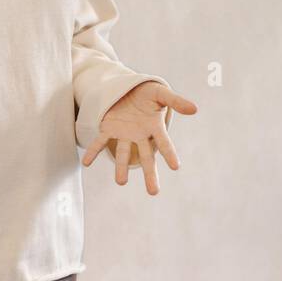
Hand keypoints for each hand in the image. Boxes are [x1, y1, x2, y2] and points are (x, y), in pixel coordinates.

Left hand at [82, 81, 197, 194]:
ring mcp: (124, 133)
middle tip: (154, 192)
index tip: (176, 166)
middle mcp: (140, 135)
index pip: (163, 143)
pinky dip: (93, 151)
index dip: (169, 153)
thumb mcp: (162, 93)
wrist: (129, 88)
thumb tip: (195, 109)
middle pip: (146, 157)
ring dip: (122, 167)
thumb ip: (176, 101)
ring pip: (124, 153)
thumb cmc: (148, 93)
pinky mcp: (108, 128)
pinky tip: (86, 162)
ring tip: (121, 182)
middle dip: (150, 174)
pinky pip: (100, 141)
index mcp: (154, 127)